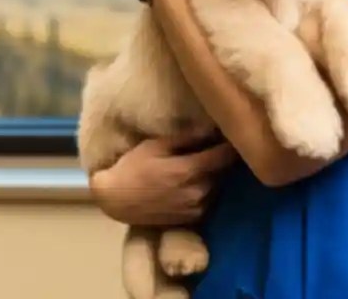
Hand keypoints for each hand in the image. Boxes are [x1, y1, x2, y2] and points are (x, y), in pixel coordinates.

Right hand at [88, 132, 235, 225]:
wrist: (115, 200)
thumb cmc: (133, 167)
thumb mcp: (157, 145)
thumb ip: (187, 137)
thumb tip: (211, 128)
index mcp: (191, 170)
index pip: (226, 155)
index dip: (231, 143)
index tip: (231, 133)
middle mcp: (199, 191)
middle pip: (225, 171)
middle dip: (224, 158)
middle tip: (220, 145)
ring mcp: (198, 208)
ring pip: (220, 186)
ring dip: (218, 174)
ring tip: (209, 162)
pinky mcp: (194, 219)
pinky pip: (212, 200)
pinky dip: (210, 189)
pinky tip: (199, 181)